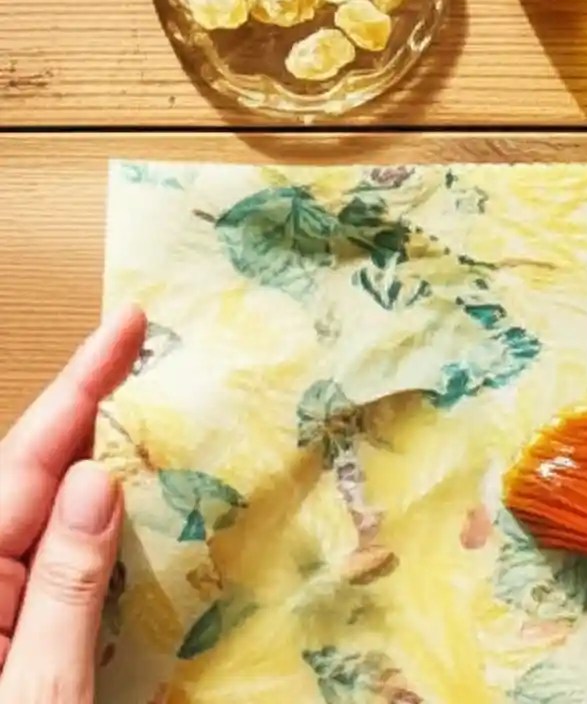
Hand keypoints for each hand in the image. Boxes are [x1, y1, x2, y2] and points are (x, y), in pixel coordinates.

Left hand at [0, 307, 144, 702]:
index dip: (76, 390)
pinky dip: (110, 527)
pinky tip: (146, 500)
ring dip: (105, 462)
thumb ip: (58, 587)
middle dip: (91, 409)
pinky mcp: (24, 638)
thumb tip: (92, 481)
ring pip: (52, 516)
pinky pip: (65, 565)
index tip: (123, 326)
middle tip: (151, 347)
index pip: (19, 467)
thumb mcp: (36, 692)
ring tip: (159, 409)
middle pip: (31, 476)